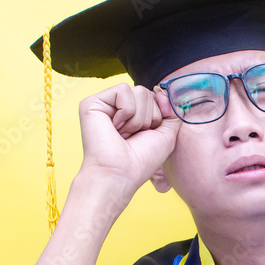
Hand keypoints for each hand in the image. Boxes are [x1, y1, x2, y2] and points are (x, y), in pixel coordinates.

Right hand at [74, 83, 181, 210]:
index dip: (159, 115)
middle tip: (133, 137)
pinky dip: (126, 112)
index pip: (154, 97)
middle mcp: (118, 107)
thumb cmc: (141, 160)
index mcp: (133, 114)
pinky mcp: (92, 102)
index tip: (150, 133)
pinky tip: (115, 128)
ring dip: (138, 118)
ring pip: (138, 91)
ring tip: (124, 134)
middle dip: (149, 118)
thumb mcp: (166, 134)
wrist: (121, 174)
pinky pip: (123, 90)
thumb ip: (172, 112)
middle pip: (147, 93)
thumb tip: (162, 91)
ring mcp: (105, 104)